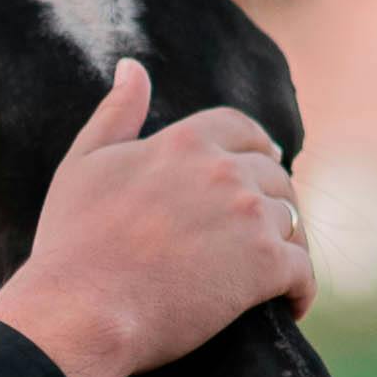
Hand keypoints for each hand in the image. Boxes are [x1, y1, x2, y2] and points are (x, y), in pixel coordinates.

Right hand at [0, 58, 312, 376]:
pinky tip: (289, 305)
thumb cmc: (73, 243)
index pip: (241, 128)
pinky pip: (304, 273)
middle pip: (273, 176)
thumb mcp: (84, 164)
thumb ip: (116, 113)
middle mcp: (226, 171)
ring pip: (292, 222)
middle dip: (269, 200)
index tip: (263, 164)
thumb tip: (132, 66)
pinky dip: (300, 291)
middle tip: (258, 231)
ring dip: (284, 245)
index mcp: (185, 142)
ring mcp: (250, 217)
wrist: (81, 310)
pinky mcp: (265, 267)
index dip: (255, 147)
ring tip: (269, 274)